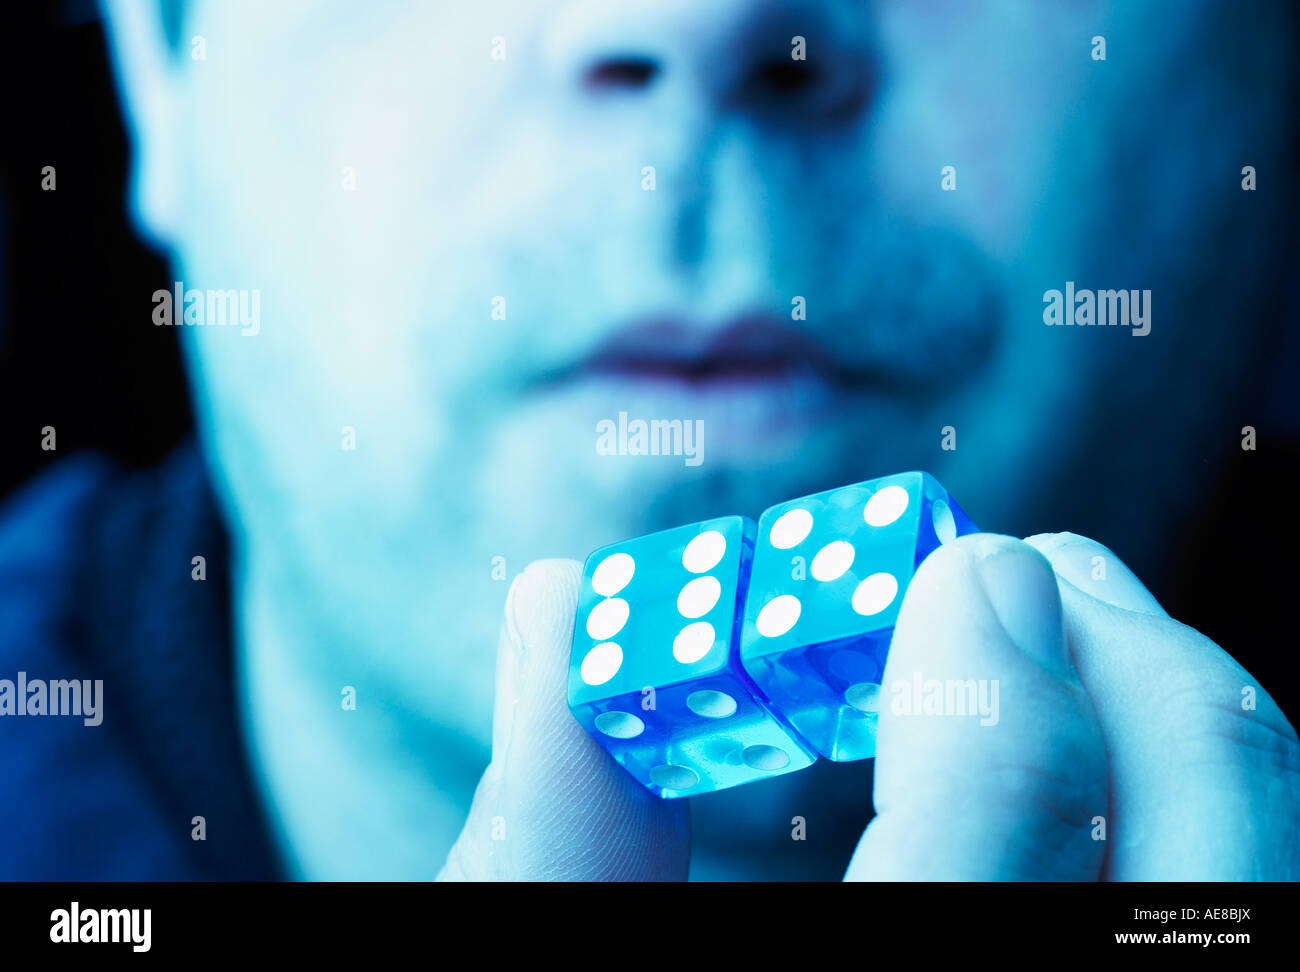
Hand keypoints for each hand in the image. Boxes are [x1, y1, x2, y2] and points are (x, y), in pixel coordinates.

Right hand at [440, 537, 1299, 880]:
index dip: (991, 681)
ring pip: (1256, 889)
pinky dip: (1197, 817)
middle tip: (1029, 570)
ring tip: (1071, 639)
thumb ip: (555, 828)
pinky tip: (1099, 779)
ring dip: (1184, 731)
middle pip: (1200, 867)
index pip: (990, 869)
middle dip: (1137, 668)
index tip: (959, 564)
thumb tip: (565, 608)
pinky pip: (1234, 914)